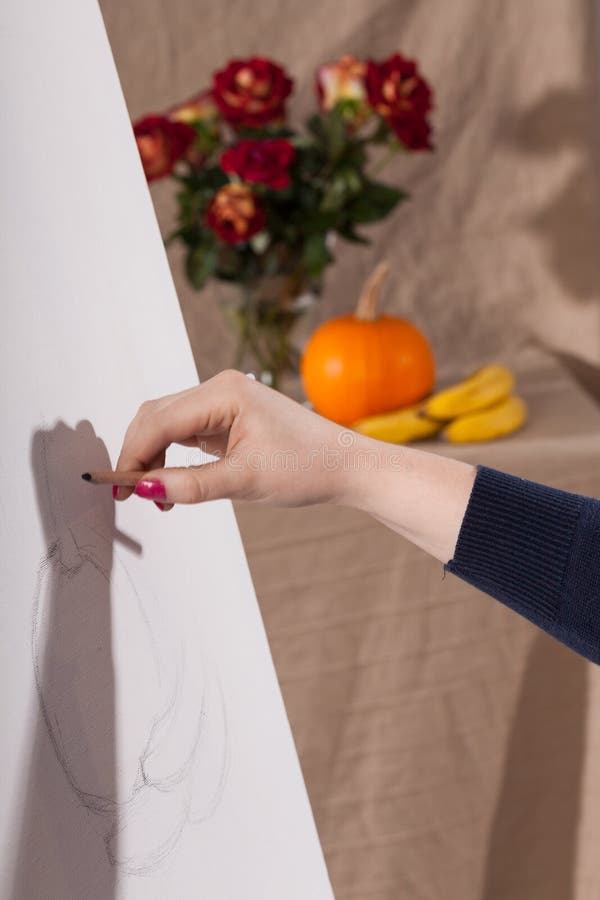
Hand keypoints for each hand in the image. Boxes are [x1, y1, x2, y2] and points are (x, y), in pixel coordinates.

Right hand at [115, 369, 388, 508]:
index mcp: (224, 392)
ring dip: (154, 456)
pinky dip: (172, 455)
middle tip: (128, 494)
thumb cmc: (308, 466)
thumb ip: (191, 485)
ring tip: (157, 497)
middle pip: (157, 416)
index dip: (133, 455)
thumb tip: (145, 488)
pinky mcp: (228, 416)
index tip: (119, 489)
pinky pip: (186, 431)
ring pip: (168, 423)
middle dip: (138, 454)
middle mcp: (220, 388)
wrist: (346, 466)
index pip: (160, 421)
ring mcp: (224, 401)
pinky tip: (173, 483)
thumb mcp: (245, 481)